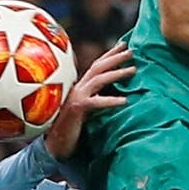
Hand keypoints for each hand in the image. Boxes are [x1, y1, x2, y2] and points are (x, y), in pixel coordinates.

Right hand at [44, 42, 133, 160]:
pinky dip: (111, 100)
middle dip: (115, 57)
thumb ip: (97, 97)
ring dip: (117, 73)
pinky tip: (124, 101)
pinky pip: (95, 102)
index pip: (96, 65)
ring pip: (98, 79)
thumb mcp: (88, 109)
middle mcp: (78, 88)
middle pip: (98, 67)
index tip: (124, 44)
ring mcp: (76, 97)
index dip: (110, 54)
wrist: (55, 144)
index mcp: (81, 86)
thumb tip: (118, 92)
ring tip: (133, 70)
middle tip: (132, 51)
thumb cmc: (73, 128)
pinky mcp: (77, 110)